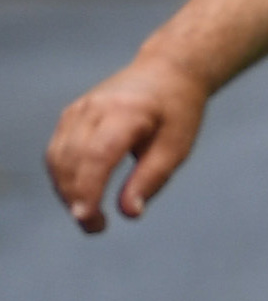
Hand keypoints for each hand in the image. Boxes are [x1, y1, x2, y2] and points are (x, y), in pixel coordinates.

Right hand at [48, 52, 210, 232]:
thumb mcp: (177, 146)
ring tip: (90, 217)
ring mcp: (79, 109)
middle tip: (96, 229)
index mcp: (127, 112)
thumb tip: (129, 213)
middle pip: (73, 160)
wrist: (168, 71)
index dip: (89, 190)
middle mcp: (95, 107)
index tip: (89, 220)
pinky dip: (63, 177)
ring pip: (58, 158)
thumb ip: (151, 179)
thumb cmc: (178, 111)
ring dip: (66, 191)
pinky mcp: (71, 114)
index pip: (98, 155)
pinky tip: (80, 195)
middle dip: (77, 199)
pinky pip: (57, 151)